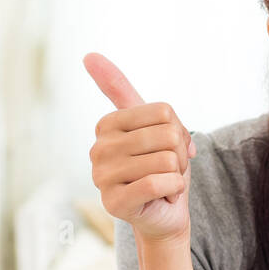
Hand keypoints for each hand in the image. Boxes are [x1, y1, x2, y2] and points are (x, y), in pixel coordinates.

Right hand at [84, 53, 196, 242]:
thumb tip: (88, 55)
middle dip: (179, 156)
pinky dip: (174, 191)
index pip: (163, 112)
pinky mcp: (114, 203)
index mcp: (106, 125)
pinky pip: (161, 183)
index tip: (167, 148)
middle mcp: (98, 148)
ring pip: (167, 160)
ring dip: (177, 175)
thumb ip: (123, 90)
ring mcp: (102, 177)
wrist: (165, 214)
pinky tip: (162, 198)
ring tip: (164, 184)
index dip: (178, 131)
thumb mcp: (152, 124)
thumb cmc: (161, 168)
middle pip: (167, 135)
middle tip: (168, 171)